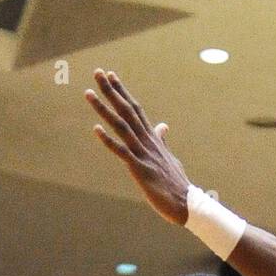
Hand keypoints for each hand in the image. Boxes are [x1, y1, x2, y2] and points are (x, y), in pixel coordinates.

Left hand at [85, 70, 190, 224]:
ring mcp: (143, 154)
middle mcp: (147, 141)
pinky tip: (96, 130)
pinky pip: (122, 152)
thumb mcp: (169, 157)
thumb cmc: (177, 183)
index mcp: (152, 138)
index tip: (111, 76)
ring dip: (103, 109)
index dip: (122, 92)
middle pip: (126, 110)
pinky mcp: (140, 169)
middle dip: (111, 91)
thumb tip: (163, 126)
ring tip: (88, 93)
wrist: (186, 203)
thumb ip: (162, 141)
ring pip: (121, 126)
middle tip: (97, 72)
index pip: (135, 109)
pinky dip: (109, 141)